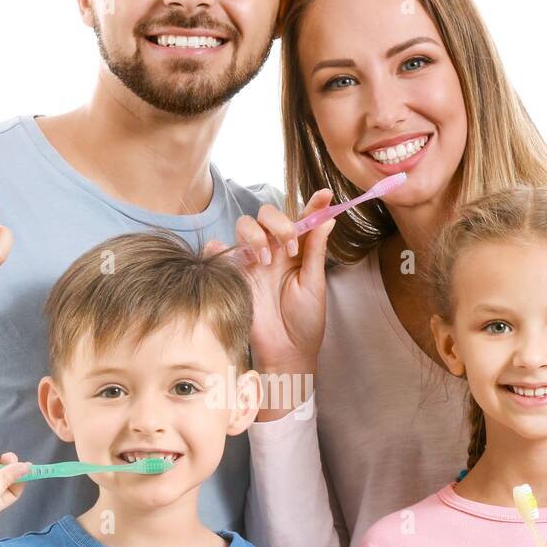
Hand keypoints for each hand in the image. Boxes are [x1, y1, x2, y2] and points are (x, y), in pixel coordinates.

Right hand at [204, 190, 335, 377]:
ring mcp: (252, 262)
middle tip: (290, 244)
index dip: (314, 204)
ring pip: (245, 226)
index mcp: (297, 252)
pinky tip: (224, 253)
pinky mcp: (234, 275)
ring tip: (266, 260)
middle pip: (268, 215)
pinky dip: (218, 247)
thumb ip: (316, 251)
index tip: (326, 194)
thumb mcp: (314, 285)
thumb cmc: (305, 322)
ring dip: (255, 235)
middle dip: (279, 222)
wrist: (286, 352)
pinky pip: (219, 252)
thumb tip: (328, 218)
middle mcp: (274, 251)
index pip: (304, 220)